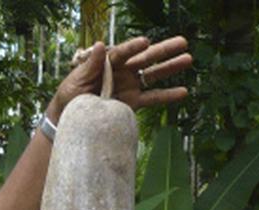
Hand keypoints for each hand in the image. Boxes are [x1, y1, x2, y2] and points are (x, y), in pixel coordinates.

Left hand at [45, 36, 191, 120]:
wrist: (70, 120)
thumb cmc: (70, 97)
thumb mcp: (76, 81)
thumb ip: (90, 66)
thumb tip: (99, 45)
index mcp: (107, 63)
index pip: (122, 53)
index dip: (133, 48)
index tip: (145, 42)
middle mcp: (122, 72)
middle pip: (145, 59)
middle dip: (163, 51)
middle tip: (183, 41)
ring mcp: (129, 86)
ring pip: (153, 75)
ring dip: (170, 68)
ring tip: (188, 59)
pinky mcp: (133, 102)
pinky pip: (152, 98)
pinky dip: (167, 96)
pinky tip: (183, 92)